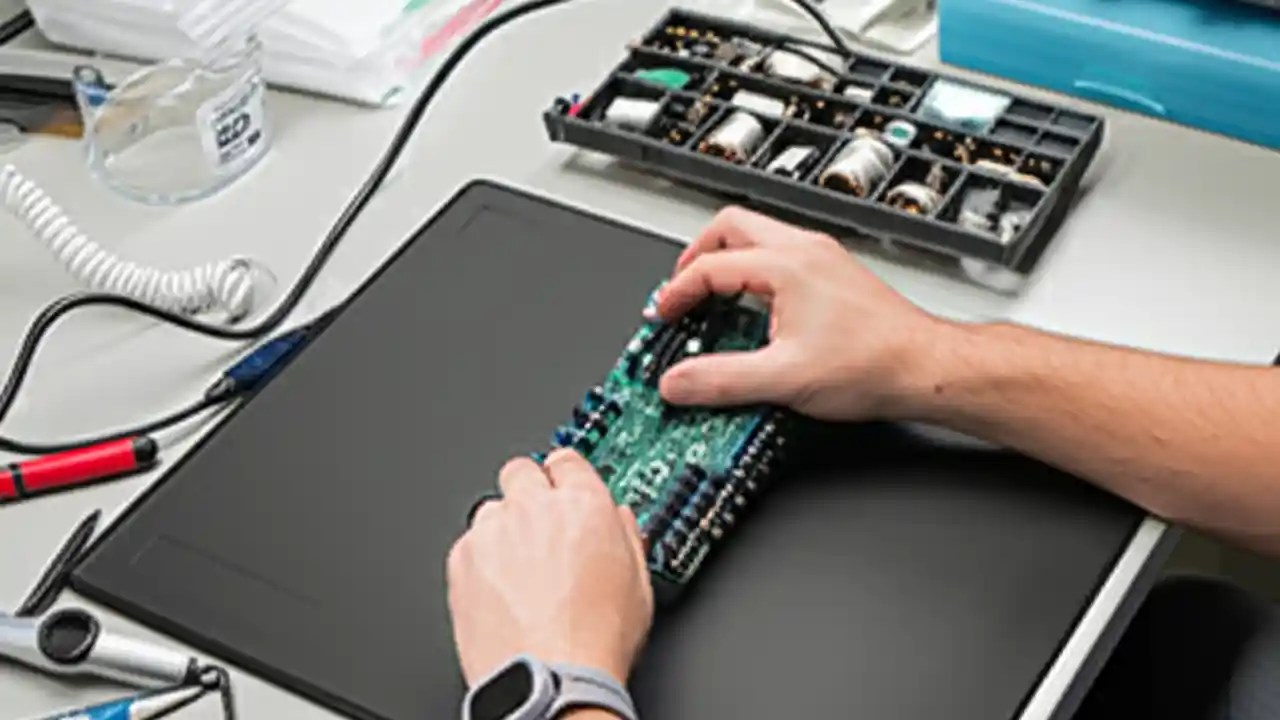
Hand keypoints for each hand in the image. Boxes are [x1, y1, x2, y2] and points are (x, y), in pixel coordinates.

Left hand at [447, 449, 653, 687]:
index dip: (565, 477)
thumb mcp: (639, 584)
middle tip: (539, 528)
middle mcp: (534, 509)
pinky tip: (499, 592)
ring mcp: (492, 533)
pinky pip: (467, 544)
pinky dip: (480, 561)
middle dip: (529, 493)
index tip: (563, 489)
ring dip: (503, 529)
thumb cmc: (595, 642)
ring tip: (519, 571)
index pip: (566, 460)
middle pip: (521, 471)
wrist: (551, 680)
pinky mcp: (461, 560)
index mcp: (584, 505)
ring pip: (491, 509)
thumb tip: (619, 521)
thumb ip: (626, 536)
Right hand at [655, 207, 948, 420]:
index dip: (677, 292)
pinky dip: (752, 272)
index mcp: (787, 265)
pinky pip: (780, 254)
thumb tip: (678, 382)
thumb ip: (721, 381)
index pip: (710, 266)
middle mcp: (805, 251)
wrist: (927, 369)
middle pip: (730, 227)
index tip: (662, 316)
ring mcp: (823, 258)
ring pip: (757, 235)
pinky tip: (754, 309)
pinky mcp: (835, 274)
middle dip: (695, 256)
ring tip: (710, 296)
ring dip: (725, 261)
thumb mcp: (784, 381)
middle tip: (680, 290)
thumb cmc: (875, 364)